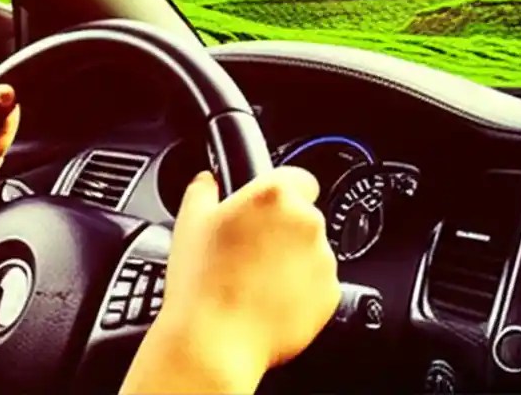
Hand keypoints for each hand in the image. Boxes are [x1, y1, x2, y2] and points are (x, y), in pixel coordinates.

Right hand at [126, 167, 339, 392]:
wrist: (215, 342)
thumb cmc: (201, 283)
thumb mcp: (190, 222)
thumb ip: (204, 189)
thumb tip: (208, 181)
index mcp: (274, 196)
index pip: (298, 178)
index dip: (282, 192)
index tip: (266, 209)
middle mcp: (306, 223)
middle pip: (304, 216)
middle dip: (282, 230)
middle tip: (250, 251)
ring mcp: (322, 260)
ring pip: (311, 251)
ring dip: (292, 260)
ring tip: (255, 281)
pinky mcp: (330, 294)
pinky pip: (317, 284)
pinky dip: (300, 290)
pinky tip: (268, 300)